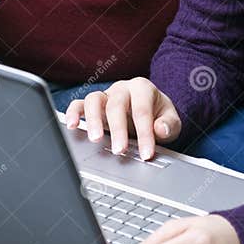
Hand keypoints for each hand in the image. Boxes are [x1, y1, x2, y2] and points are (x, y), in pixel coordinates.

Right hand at [65, 77, 181, 159]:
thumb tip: (160, 129)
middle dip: (118, 129)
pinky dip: (73, 113)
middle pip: (117, 105)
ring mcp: (105, 95)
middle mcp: (122, 89)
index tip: (146, 154)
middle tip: (120, 150)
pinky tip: (72, 127)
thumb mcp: (171, 120)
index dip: (145, 133)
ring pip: (94, 100)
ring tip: (95, 139)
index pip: (142, 110)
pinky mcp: (92, 105)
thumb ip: (169, 124)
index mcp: (142, 88)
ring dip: (94, 120)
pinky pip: (78, 103)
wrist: (148, 109)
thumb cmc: (158, 115)